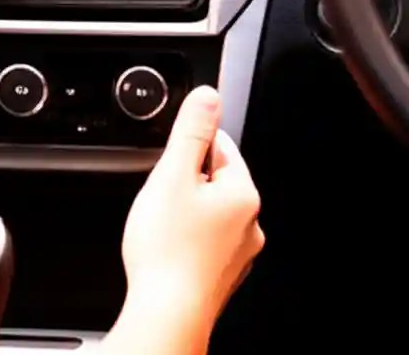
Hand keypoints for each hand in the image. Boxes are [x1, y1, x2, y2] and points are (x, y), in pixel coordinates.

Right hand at [103, 86, 263, 354]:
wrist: (166, 311)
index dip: (189, 149)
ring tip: (160, 224)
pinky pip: (204, 243)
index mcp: (243, 193)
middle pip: (215, 181)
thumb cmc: (167, 250)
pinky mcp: (221, 274)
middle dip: (185, 182)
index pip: (221, 147)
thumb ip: (190, 132)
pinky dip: (185, 240)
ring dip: (185, 212)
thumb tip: (208, 97)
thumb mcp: (173, 175)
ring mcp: (238, 252)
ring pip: (209, 214)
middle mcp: (249, 223)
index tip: (169, 160)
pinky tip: (166, 248)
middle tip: (159, 196)